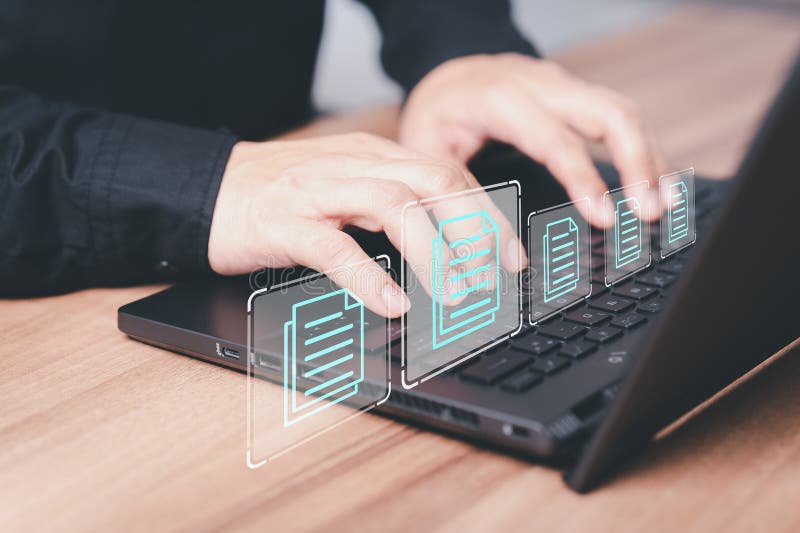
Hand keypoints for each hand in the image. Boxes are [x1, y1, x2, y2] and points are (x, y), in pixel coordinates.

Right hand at [207, 133, 524, 316]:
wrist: (204, 189)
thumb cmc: (280, 198)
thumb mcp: (345, 190)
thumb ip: (391, 204)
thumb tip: (447, 244)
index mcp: (372, 155)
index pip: (446, 174)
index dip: (486, 216)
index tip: (511, 257)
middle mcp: (352, 164)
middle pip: (434, 182)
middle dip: (475, 231)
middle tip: (495, 279)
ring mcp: (317, 190)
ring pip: (394, 206)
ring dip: (434, 253)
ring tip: (456, 296)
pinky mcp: (283, 222)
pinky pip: (334, 246)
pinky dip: (368, 276)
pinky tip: (391, 303)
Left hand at [399, 53, 669, 224]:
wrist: (445, 77)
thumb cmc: (435, 119)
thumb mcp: (427, 155)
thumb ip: (461, 198)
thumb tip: (497, 255)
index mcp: (498, 98)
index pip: (553, 137)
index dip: (583, 178)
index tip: (604, 219)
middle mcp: (540, 84)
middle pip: (607, 111)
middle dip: (637, 163)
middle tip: (649, 214)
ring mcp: (563, 85)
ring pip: (622, 110)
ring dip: (650, 157)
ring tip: (666, 203)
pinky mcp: (576, 95)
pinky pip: (618, 115)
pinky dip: (643, 148)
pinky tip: (656, 180)